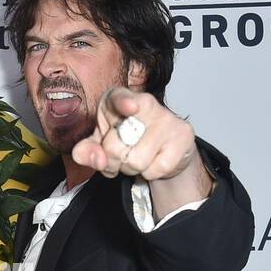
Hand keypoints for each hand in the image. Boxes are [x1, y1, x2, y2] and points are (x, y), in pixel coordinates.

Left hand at [72, 87, 202, 182]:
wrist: (162, 149)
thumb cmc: (126, 140)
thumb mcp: (99, 144)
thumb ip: (87, 151)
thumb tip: (98, 160)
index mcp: (118, 98)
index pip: (119, 98)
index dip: (123, 103)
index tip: (130, 107)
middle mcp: (145, 102)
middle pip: (116, 146)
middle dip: (113, 161)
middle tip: (122, 155)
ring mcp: (166, 118)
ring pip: (137, 161)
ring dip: (131, 169)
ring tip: (138, 158)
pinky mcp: (183, 134)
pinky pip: (157, 168)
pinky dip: (151, 173)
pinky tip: (154, 161)